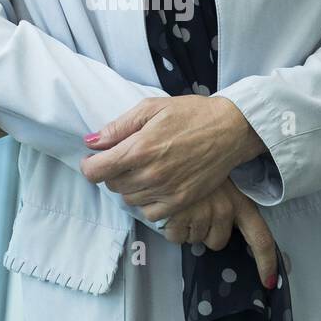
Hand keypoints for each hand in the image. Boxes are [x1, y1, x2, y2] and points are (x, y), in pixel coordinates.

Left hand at [79, 94, 266, 219]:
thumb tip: (92, 142)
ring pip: (129, 199)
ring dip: (130, 186)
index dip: (90, 166)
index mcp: (139, 149)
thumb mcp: (152, 108)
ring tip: (145, 169)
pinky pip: (150, 213)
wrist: (230, 130)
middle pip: (112, 185)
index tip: (95, 160)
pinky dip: (147, 201)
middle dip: (113, 172)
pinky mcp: (181, 202)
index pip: (96, 171)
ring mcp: (166, 191)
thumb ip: (119, 127)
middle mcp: (150, 174)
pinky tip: (156, 185)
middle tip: (127, 158)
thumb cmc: (191, 114)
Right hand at [157, 178, 278, 288]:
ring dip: (187, 227)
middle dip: (206, 232)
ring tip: (184, 205)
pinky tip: (172, 208)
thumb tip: (228, 237)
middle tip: (198, 210)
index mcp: (240, 203)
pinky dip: (171, 227)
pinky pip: (175, 237)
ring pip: (194, 240)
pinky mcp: (180, 213)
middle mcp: (225, 209)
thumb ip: (230, 207)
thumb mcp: (223, 183)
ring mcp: (203, 212)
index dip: (266, 262)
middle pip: (217, 242)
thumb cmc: (198, 167)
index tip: (268, 282)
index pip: (261, 238)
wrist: (173, 150)